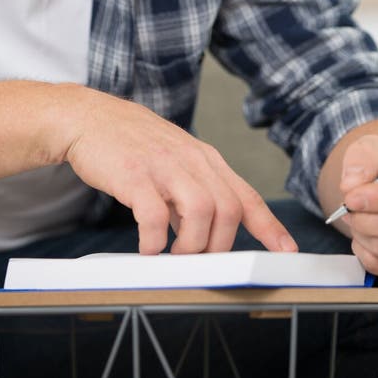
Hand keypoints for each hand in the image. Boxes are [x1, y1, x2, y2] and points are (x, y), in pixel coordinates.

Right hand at [63, 88, 297, 255]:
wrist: (91, 117)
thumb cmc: (133, 143)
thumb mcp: (174, 161)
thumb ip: (193, 193)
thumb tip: (207, 236)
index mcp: (205, 159)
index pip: (246, 196)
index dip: (269, 226)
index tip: (286, 251)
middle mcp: (191, 160)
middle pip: (228, 210)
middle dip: (219, 246)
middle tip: (198, 260)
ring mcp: (164, 165)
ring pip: (201, 212)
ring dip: (191, 246)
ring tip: (173, 255)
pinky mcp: (134, 175)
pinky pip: (155, 216)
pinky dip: (156, 240)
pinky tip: (147, 247)